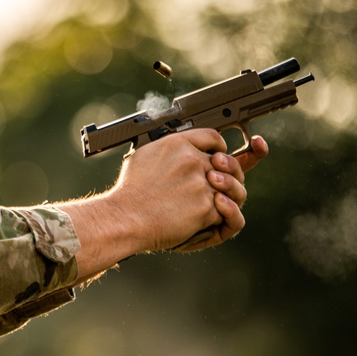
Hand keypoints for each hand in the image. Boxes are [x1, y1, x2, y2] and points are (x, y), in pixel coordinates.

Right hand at [61, 131, 268, 280]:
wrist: (125, 217)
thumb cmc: (129, 192)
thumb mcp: (143, 157)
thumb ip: (167, 149)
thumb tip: (179, 149)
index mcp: (176, 144)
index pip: (212, 136)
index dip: (219, 147)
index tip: (219, 155)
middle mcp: (192, 160)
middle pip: (227, 162)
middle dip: (227, 173)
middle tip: (219, 183)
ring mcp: (201, 183)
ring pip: (231, 187)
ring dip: (226, 195)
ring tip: (215, 202)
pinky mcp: (206, 206)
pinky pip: (225, 210)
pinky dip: (217, 216)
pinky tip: (204, 218)